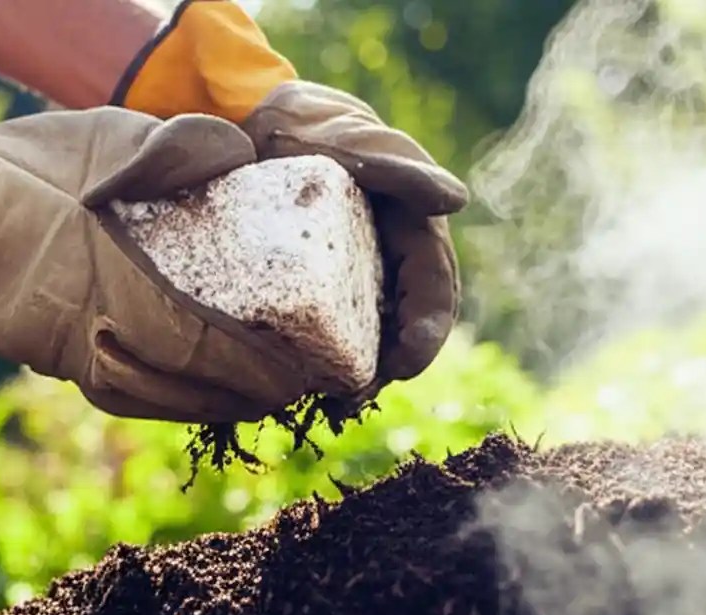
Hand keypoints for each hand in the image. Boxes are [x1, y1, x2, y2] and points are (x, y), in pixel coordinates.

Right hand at [0, 78, 311, 422]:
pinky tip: (192, 391)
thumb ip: (187, 145)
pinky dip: (171, 398)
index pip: (219, 353)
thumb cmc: (31, 174)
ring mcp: (81, 361)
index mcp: (133, 296)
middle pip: (199, 390)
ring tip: (257, 395)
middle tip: (299, 386)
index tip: (309, 370)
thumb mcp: (115, 141)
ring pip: (164, 400)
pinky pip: (129, 394)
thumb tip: (245, 157)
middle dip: (254, 392)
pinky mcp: (60, 359)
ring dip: (216, 402)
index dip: (269, 369)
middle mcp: (112, 345)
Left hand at [112, 0, 469, 400]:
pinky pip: (322, 336)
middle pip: (402, 329)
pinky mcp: (312, 296)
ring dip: (352, 373)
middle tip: (352, 394)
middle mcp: (387, 264)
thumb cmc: (308, 126)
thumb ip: (396, 163)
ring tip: (326, 397)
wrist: (251, 127)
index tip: (403, 365)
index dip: (424, 334)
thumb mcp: (347, 139)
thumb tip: (454, 200)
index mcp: (412, 232)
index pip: (433, 292)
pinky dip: (316, 362)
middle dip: (386, 368)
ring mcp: (350, 283)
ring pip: (365, 340)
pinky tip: (292, 381)